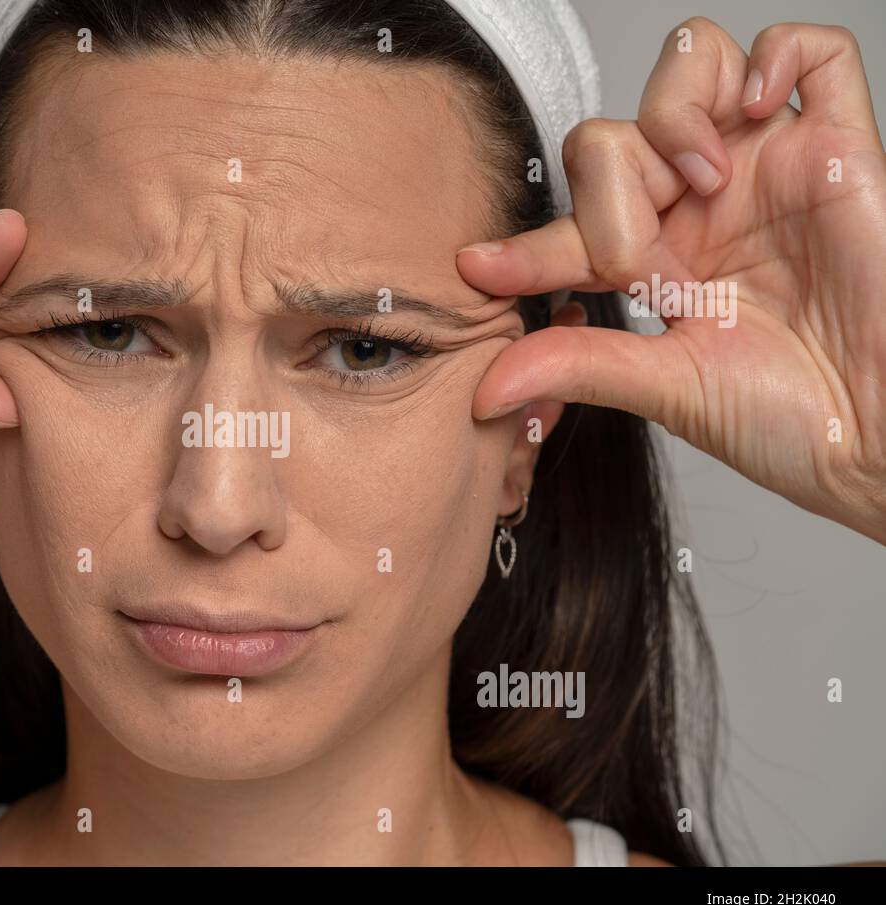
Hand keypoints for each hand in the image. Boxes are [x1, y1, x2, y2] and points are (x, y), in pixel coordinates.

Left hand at [457, 19, 885, 544]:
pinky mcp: (838, 146)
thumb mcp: (667, 388)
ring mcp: (766, 170)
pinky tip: (757, 113)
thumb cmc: (792, 419)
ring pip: (689, 65)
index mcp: (655, 263)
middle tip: (656, 270)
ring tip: (705, 182)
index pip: (569, 224)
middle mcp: (701, 208)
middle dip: (611, 203)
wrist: (881, 433)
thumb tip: (485, 386)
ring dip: (673, 117)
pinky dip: (773, 57)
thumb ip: (578, 366)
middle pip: (609, 141)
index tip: (480, 268)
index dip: (523, 244)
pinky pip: (808, 49)